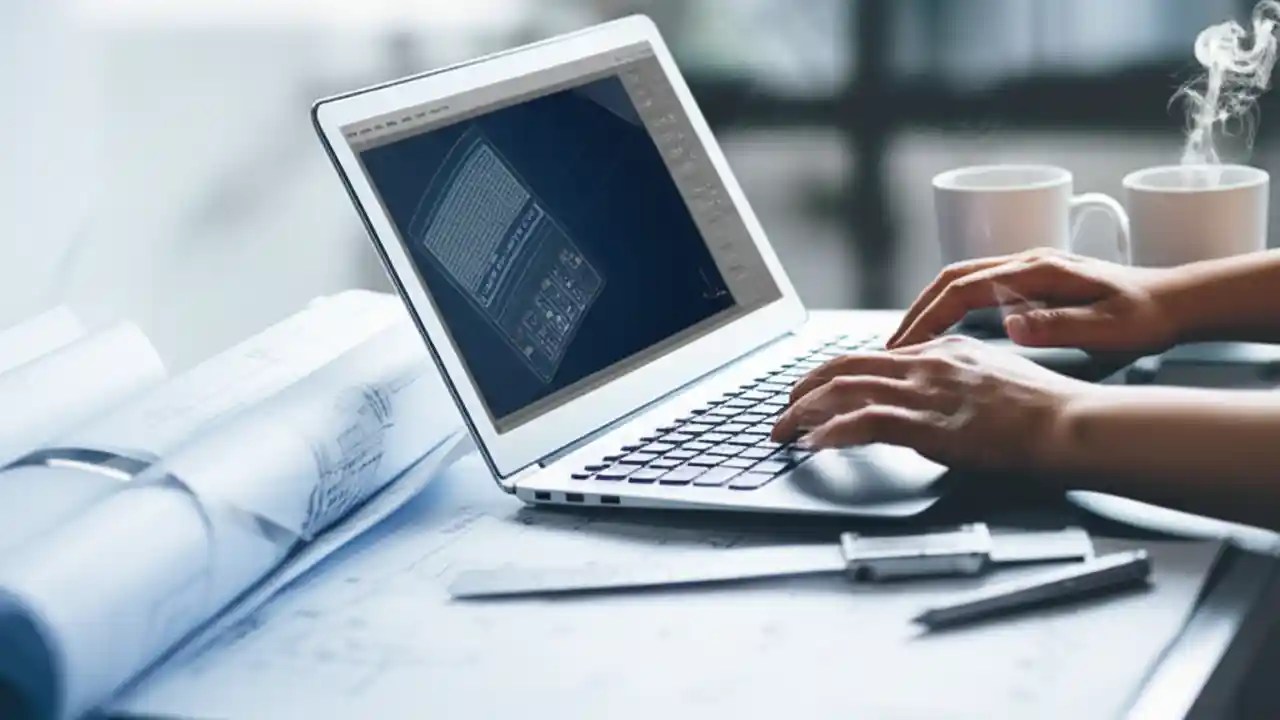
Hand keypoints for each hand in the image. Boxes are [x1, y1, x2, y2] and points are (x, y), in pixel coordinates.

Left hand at [772, 336, 1091, 472]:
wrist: (1069, 423)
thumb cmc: (1043, 410)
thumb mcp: (991, 379)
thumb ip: (954, 383)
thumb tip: (928, 400)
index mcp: (941, 350)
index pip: (871, 356)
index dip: (833, 374)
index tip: (814, 392)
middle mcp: (926, 363)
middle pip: (844, 365)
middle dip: (803, 388)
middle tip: (782, 410)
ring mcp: (924, 391)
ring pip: (843, 389)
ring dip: (803, 412)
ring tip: (783, 431)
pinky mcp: (927, 422)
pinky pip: (864, 422)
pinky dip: (831, 432)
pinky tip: (814, 444)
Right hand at [887, 248, 1183, 352]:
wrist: (1176, 301)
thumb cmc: (1146, 317)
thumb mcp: (1108, 329)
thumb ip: (1058, 326)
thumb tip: (1010, 325)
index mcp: (1038, 272)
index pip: (963, 289)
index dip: (928, 317)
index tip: (905, 347)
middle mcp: (1028, 263)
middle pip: (952, 279)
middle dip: (917, 312)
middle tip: (892, 347)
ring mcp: (1030, 268)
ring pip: (962, 280)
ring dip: (931, 308)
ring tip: (910, 342)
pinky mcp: (1035, 279)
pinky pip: (979, 287)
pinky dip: (951, 307)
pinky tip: (947, 332)